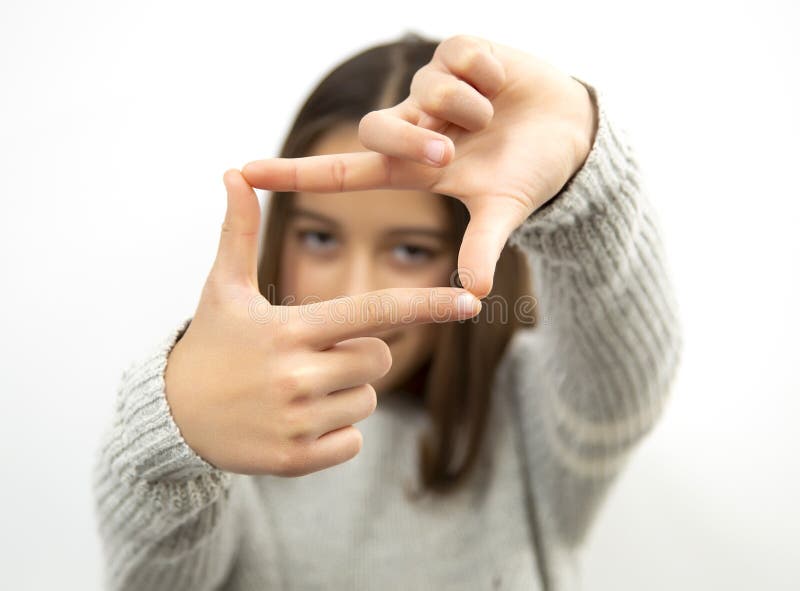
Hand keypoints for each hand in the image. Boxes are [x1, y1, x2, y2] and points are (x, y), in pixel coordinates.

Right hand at [164, 170, 480, 477]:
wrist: (172, 416)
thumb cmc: (209, 344)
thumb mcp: (222, 288)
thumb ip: (238, 232)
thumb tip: (233, 172)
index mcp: (290, 329)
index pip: (374, 311)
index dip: (427, 304)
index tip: (470, 301)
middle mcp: (297, 376)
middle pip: (379, 359)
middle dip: (360, 354)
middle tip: (315, 355)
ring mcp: (296, 421)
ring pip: (366, 401)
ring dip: (345, 393)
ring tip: (297, 389)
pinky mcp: (294, 460)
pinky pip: (352, 443)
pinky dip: (334, 433)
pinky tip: (295, 422)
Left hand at [241, 34, 596, 297]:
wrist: (571, 132)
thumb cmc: (530, 173)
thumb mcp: (504, 210)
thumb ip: (483, 245)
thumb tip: (474, 292)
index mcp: (413, 168)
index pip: (343, 171)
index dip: (295, 173)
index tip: (245, 173)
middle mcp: (414, 126)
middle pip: (378, 128)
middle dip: (416, 140)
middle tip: (455, 151)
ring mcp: (433, 89)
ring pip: (428, 89)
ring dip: (468, 107)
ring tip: (494, 116)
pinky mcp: (459, 52)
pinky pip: (459, 55)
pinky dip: (488, 73)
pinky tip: (503, 85)